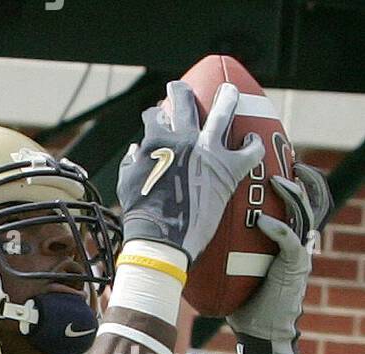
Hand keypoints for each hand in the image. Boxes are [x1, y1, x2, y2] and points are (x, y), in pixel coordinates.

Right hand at [118, 81, 264, 261]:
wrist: (161, 240)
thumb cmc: (141, 217)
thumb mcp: (127, 186)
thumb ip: (132, 163)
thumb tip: (135, 149)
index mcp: (156, 143)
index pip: (155, 118)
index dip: (155, 115)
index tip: (156, 115)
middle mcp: (183, 141)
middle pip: (185, 104)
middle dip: (180, 92)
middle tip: (179, 87)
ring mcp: (209, 153)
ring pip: (223, 114)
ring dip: (226, 99)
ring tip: (229, 91)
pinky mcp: (229, 170)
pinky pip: (249, 150)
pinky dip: (252, 143)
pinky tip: (251, 139)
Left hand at [227, 163, 331, 353]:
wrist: (259, 333)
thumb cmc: (242, 302)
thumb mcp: (230, 269)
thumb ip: (218, 250)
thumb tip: (181, 236)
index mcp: (280, 239)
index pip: (286, 203)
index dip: (282, 182)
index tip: (264, 163)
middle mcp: (293, 240)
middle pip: (299, 200)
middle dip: (291, 178)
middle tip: (273, 161)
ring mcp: (297, 252)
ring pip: (301, 214)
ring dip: (288, 195)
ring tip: (273, 180)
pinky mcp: (295, 266)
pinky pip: (290, 241)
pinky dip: (278, 229)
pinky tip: (265, 221)